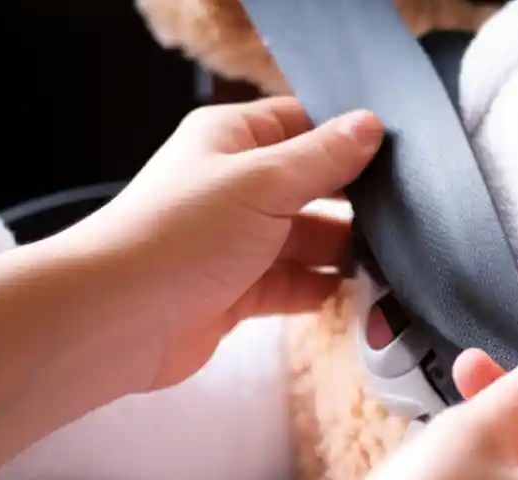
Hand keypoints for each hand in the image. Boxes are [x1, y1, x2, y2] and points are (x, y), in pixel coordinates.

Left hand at [78, 96, 383, 388]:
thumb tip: (370, 125)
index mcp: (231, 139)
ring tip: (384, 262)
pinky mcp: (237, 290)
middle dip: (351, 202)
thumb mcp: (263, 182)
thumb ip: (323, 158)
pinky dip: (321, 289)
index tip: (395, 157)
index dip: (346, 138)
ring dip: (342, 252)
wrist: (118, 318)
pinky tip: (352, 294)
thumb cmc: (178, 235)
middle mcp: (233, 185)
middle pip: (311, 186)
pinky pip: (294, 285)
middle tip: (400, 217)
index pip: (302, 124)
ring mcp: (236, 241)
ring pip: (306, 239)